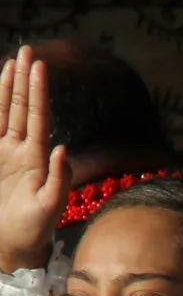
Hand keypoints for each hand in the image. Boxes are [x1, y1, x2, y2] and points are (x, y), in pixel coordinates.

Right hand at [0, 48, 67, 269]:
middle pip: (23, 107)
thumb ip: (59, 179)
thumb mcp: (50, 207)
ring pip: (6, 113)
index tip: (39, 65)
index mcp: (37, 157)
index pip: (38, 116)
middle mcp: (22, 150)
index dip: (38, 91)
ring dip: (8, 88)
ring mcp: (5, 153)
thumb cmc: (33, 230)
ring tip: (12, 62)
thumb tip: (63, 149)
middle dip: (25, 80)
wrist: (12, 246)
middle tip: (28, 50)